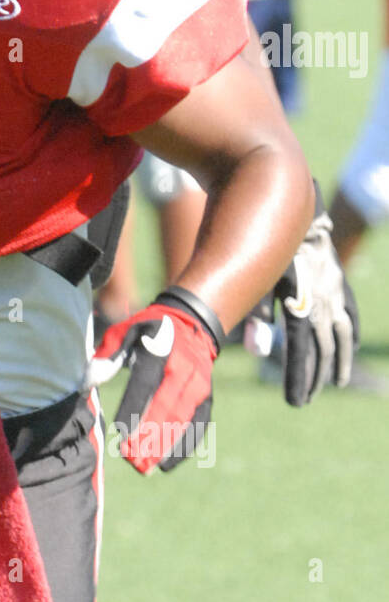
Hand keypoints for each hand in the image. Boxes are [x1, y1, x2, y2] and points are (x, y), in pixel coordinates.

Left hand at [89, 291, 220, 473]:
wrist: (190, 324)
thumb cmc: (146, 331)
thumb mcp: (125, 331)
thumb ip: (107, 354)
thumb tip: (87, 381)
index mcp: (161, 348)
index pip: (147, 382)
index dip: (135, 407)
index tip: (120, 432)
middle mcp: (184, 367)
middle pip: (167, 406)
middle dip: (149, 434)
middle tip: (129, 458)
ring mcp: (199, 384)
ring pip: (183, 420)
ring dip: (164, 446)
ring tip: (143, 467)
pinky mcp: (206, 398)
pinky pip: (199, 426)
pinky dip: (184, 447)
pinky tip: (165, 465)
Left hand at [244, 193, 358, 405]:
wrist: (281, 200)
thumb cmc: (257, 241)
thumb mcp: (252, 277)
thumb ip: (252, 312)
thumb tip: (255, 348)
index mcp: (300, 297)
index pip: (302, 348)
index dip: (299, 376)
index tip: (295, 401)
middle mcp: (322, 295)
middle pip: (323, 346)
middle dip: (313, 375)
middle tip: (302, 400)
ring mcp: (333, 286)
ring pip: (341, 331)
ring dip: (338, 359)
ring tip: (335, 382)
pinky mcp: (335, 278)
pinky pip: (349, 310)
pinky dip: (349, 331)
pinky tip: (347, 348)